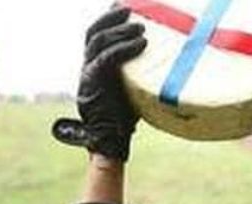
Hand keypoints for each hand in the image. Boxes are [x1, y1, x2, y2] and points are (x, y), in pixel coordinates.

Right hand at [52, 6, 146, 161]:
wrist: (109, 142)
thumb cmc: (124, 120)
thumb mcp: (131, 91)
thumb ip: (136, 75)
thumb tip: (164, 65)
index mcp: (92, 67)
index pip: (95, 36)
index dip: (106, 19)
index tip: (121, 7)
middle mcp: (86, 67)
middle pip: (94, 33)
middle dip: (111, 18)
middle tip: (130, 9)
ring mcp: (87, 75)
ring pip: (100, 42)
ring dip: (121, 31)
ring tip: (141, 27)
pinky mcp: (93, 83)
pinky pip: (108, 58)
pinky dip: (125, 48)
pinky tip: (142, 44)